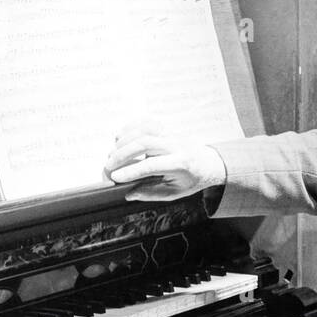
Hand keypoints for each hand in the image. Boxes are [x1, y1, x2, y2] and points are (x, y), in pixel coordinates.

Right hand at [104, 123, 227, 200]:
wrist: (208, 162)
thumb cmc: (191, 180)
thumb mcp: (174, 192)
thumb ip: (151, 194)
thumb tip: (129, 194)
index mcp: (181, 164)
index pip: (152, 165)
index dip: (131, 171)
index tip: (115, 177)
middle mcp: (177, 145)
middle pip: (145, 143)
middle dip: (122, 154)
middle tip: (108, 166)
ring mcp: (172, 133)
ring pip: (144, 130)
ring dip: (124, 141)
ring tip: (112, 154)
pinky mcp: (167, 127)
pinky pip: (146, 122)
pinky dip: (130, 128)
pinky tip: (120, 138)